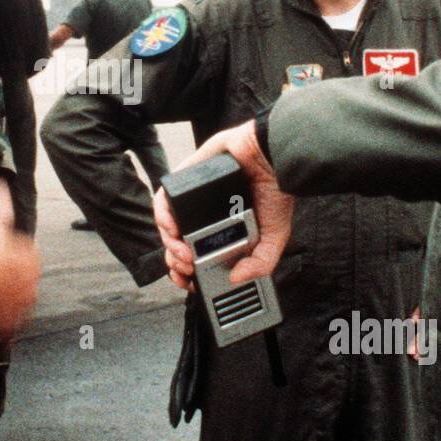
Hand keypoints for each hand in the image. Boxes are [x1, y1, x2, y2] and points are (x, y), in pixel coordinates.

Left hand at [153, 120, 291, 290]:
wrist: (274, 158)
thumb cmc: (276, 192)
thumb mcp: (275, 236)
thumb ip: (261, 262)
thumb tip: (238, 278)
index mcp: (224, 230)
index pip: (198, 255)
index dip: (189, 272)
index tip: (190, 282)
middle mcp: (207, 216)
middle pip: (179, 244)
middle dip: (177, 262)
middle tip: (187, 268)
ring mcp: (195, 200)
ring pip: (169, 225)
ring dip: (170, 243)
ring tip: (182, 252)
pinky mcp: (187, 180)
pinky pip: (165, 199)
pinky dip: (163, 216)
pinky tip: (172, 228)